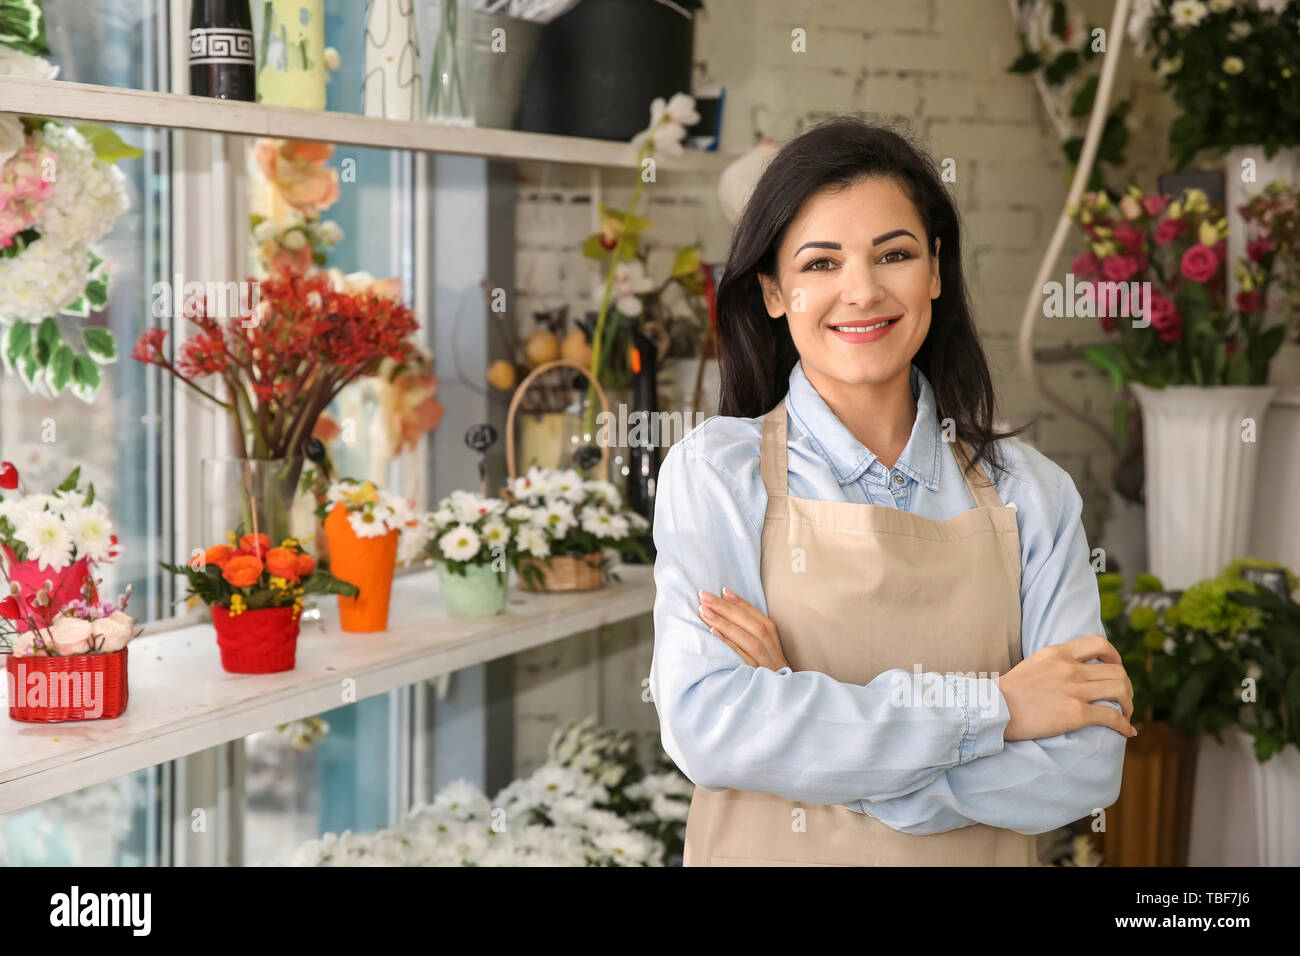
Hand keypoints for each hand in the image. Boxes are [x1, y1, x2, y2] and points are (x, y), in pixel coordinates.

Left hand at [698, 587, 790, 671]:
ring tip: (703, 611)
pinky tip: (713, 633)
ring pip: (748, 639)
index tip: (722, 590)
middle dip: (727, 608)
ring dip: (725, 623)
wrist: (787, 707)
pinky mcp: (758, 680)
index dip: (741, 603)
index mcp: (776, 642)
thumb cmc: (770, 677)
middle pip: (752, 625)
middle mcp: (773, 652)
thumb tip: (728, 611)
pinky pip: (743, 659)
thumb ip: (753, 637)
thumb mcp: (767, 655)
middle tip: (704, 595)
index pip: (758, 618)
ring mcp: (767, 666)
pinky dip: (729, 645)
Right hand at [994, 634, 1136, 740]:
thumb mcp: (1032, 664)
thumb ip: (1054, 664)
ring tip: (1126, 715)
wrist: (993, 708)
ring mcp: (1074, 690)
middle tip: (1124, 699)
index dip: (1115, 656)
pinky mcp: (1076, 713)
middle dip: (1126, 686)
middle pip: (1116, 670)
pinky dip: (1124, 725)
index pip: (1099, 643)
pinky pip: (1112, 716)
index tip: (1115, 667)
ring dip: (1129, 704)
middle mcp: (1070, 668)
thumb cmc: (1008, 692)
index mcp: (1058, 653)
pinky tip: (1127, 732)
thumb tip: (1069, 673)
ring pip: (1120, 690)